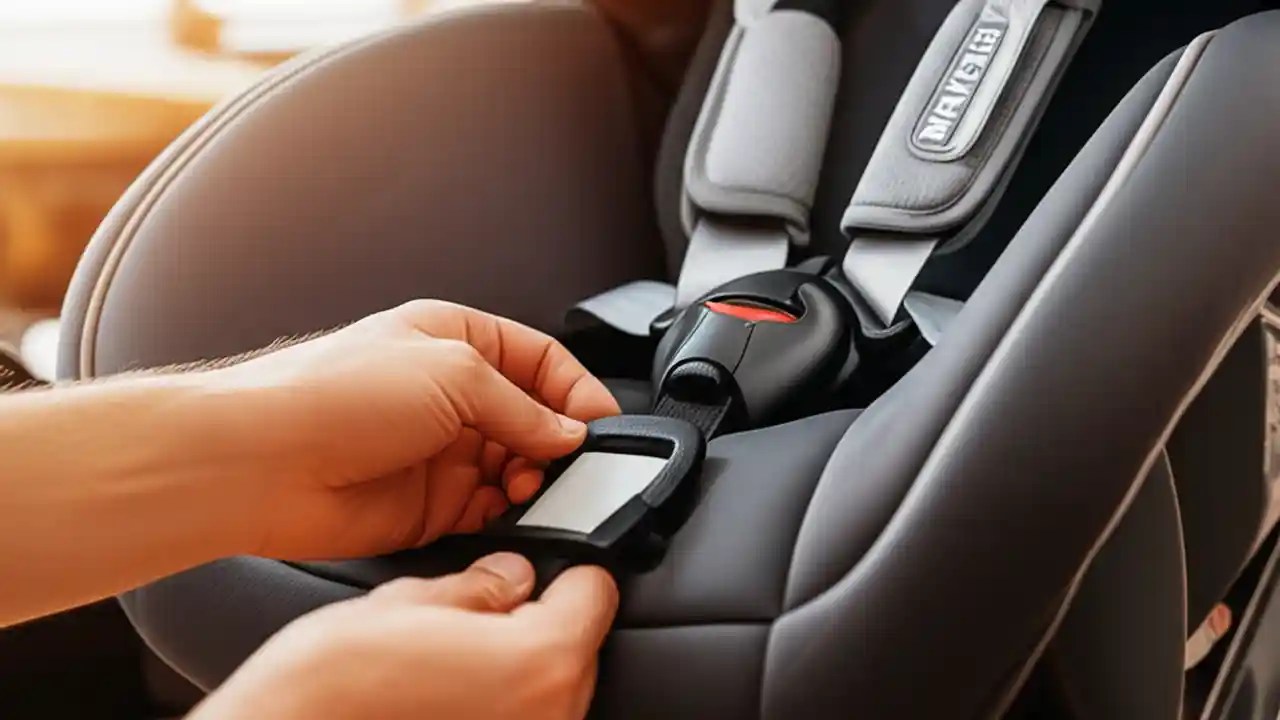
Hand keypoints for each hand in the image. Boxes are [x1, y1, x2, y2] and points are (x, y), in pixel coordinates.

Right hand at [190, 554, 618, 719]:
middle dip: (540, 625)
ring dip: (519, 675)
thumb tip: (510, 577)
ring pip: (554, 694)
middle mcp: (548, 717)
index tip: (544, 571)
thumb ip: (477, 587)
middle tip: (480, 618)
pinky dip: (500, 712)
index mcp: (536, 662)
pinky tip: (448, 704)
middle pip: (579, 649)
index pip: (596, 594)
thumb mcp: (403, 604)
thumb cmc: (325, 692)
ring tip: (451, 667)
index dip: (568, 572)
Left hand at [208, 300, 621, 559]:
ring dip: (536, 481)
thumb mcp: (452, 371)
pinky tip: (512, 513)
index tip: (603, 424)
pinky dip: (509, 516)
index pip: (540, 362)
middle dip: (559, 443)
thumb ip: (522, 406)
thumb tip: (569, 432)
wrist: (261, 462)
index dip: (576, 391)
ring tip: (535, 489)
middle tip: (572, 465)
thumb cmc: (333, 394)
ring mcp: (440, 452)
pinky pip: (490, 513)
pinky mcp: (429, 506)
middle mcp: (450, 395)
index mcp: (455, 340)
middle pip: (534, 420)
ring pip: (516, 469)